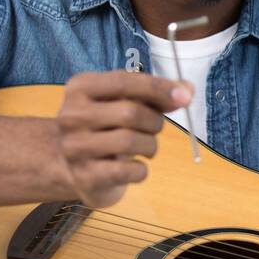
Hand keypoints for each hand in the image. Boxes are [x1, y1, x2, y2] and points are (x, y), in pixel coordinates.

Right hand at [53, 70, 192, 207]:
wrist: (78, 167)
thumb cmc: (108, 127)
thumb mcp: (126, 102)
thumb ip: (155, 94)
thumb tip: (187, 90)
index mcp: (80, 87)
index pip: (123, 81)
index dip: (158, 87)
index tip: (185, 96)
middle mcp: (70, 115)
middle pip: (130, 112)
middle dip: (155, 121)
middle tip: (156, 128)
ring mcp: (73, 147)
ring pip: (129, 141)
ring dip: (151, 145)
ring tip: (147, 147)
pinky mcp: (84, 176)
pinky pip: (127, 171)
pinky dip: (141, 170)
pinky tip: (136, 167)